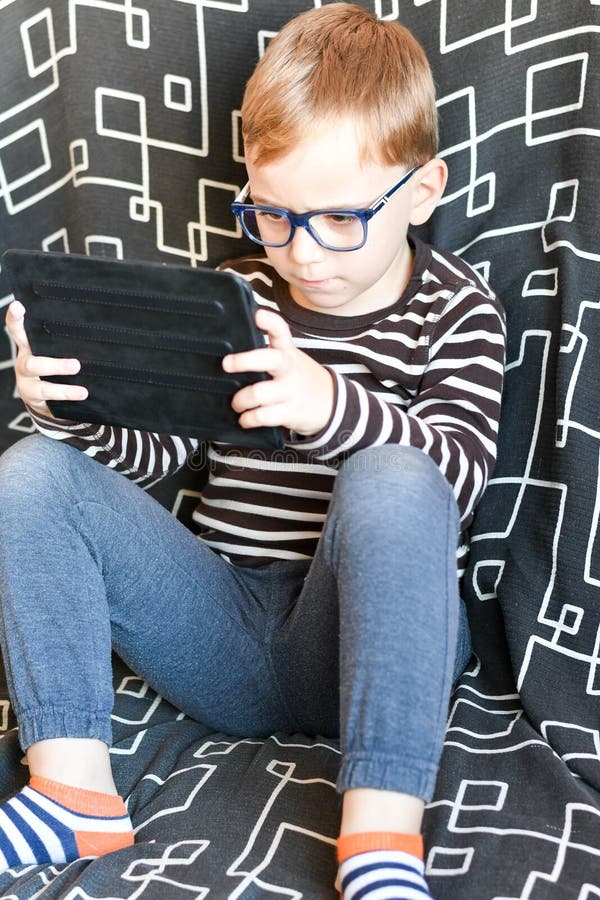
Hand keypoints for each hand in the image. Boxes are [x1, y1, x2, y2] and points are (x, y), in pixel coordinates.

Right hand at [5, 300, 87, 416]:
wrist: (42, 393)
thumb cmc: (51, 362)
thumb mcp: (51, 347)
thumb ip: (60, 339)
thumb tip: (94, 325)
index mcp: (27, 345)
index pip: (17, 329)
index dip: (15, 318)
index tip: (19, 306)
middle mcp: (24, 363)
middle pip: (32, 364)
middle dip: (53, 366)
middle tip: (77, 366)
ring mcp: (28, 383)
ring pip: (42, 387)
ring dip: (63, 390)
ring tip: (83, 391)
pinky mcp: (34, 399)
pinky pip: (50, 401)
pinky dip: (67, 398)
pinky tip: (82, 395)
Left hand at [222, 308, 334, 436]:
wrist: (332, 404)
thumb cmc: (299, 378)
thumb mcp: (290, 359)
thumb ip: (267, 352)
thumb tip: (230, 354)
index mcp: (287, 352)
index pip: (281, 331)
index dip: (270, 322)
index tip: (258, 315)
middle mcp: (289, 369)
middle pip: (270, 359)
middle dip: (245, 361)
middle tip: (227, 364)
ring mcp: (290, 391)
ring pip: (258, 393)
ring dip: (240, 400)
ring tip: (237, 403)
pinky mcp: (289, 413)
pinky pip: (262, 416)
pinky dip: (248, 419)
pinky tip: (245, 418)